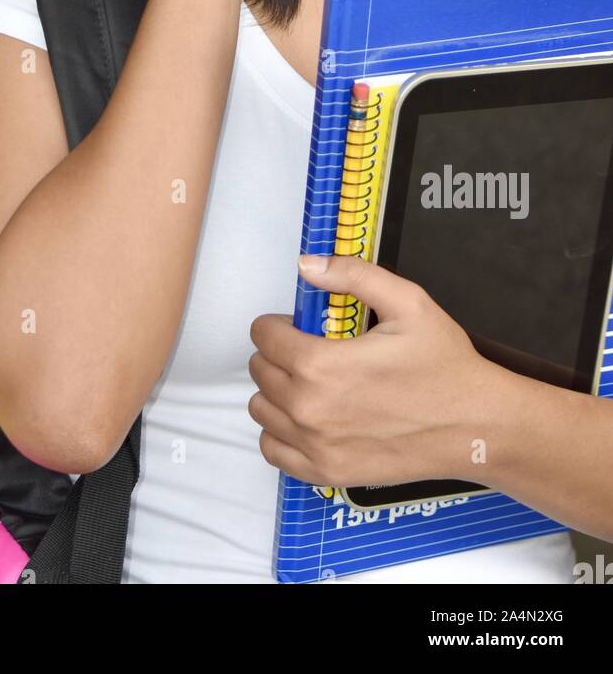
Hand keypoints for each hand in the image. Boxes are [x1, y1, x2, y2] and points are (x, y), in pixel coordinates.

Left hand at [247, 253, 503, 490]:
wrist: (475, 427)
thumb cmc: (444, 366)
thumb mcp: (407, 301)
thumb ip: (352, 275)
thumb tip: (308, 264)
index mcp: (321, 364)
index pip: (264, 336)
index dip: (280, 323)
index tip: (301, 326)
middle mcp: (309, 409)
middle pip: (260, 370)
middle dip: (279, 352)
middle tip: (312, 350)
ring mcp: (315, 446)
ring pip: (261, 408)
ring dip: (277, 390)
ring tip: (311, 382)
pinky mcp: (326, 472)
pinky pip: (273, 449)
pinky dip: (281, 431)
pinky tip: (307, 418)